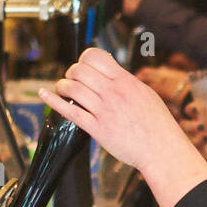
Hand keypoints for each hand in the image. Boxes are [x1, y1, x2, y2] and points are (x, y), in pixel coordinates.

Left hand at [38, 50, 206, 206]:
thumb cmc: (156, 124)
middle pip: (80, 71)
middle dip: (71, 72)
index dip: (84, 59)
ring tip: (62, 88)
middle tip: (72, 80)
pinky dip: (54, 100)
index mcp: (125, 82)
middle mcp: (113, 93)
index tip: (83, 67)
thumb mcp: (145, 94)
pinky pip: (71, 111)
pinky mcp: (98, 129)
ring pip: (73, 88)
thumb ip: (126, 84)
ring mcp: (104, 111)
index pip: (95, 57)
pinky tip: (45, 94)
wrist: (161, 149)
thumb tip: (113, 74)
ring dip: (62, 85)